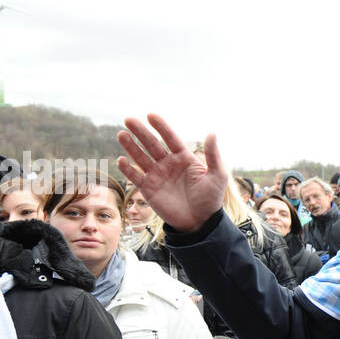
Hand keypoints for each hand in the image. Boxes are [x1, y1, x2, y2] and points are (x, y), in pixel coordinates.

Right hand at [116, 114, 227, 231]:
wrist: (200, 223)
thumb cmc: (211, 199)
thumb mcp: (217, 176)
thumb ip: (213, 155)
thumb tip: (212, 133)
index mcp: (184, 158)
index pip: (170, 138)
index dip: (161, 127)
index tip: (151, 115)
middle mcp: (168, 164)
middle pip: (152, 144)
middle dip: (140, 132)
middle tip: (128, 120)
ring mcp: (157, 176)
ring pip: (141, 157)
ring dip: (131, 146)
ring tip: (122, 135)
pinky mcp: (149, 190)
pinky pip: (136, 177)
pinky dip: (128, 169)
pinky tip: (122, 160)